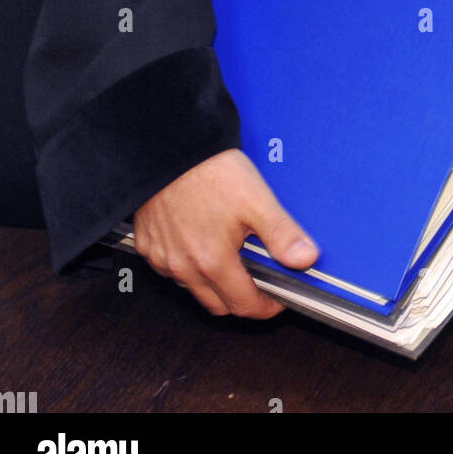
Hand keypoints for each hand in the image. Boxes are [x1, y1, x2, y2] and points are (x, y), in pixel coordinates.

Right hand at [133, 148, 318, 318]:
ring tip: (231, 254)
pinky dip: (187, 265)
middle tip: (258, 277)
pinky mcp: (147, 245)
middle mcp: (184, 268)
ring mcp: (162, 259)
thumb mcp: (256, 199)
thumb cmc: (210, 171)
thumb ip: (281, 234)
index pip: (244, 306)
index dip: (266, 306)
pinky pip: (170, 269)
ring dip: (214, 282)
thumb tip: (305, 260)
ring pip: (193, 288)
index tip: (278, 295)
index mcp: (213, 262)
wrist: (168, 147)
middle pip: (218, 305)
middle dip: (241, 298)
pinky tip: (200, 241)